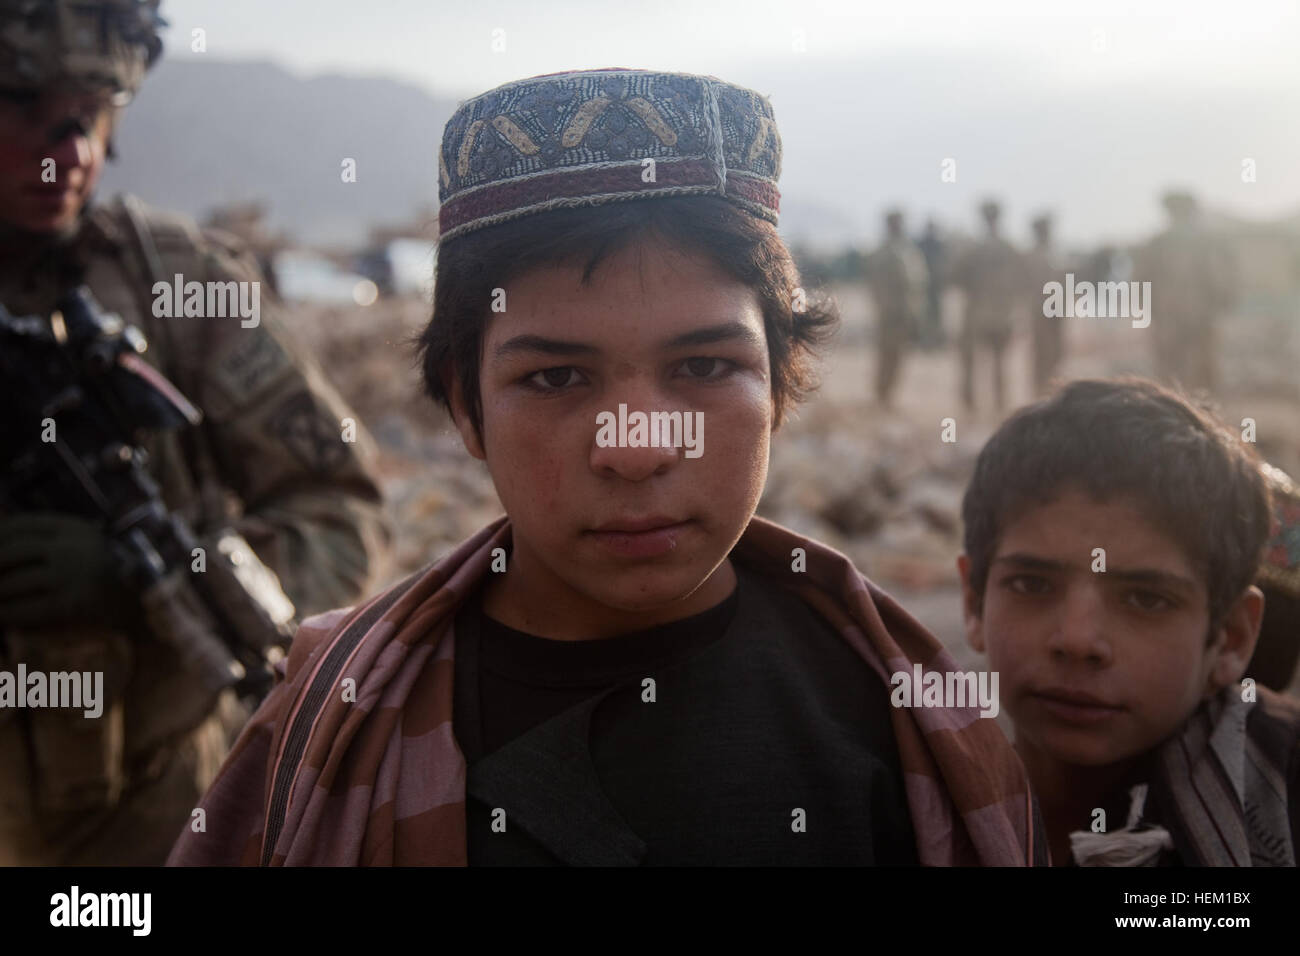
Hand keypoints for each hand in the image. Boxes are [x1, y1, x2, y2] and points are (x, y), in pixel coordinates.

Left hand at [0, 512, 130, 628]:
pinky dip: (6, 614)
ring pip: (13, 582)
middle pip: (14, 551)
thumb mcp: (75, 551)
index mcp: (76, 529)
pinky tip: (3, 616)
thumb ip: (43, 544)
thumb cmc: (92, 582)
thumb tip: (1, 543)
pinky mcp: (71, 604)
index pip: (22, 525)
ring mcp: (75, 575)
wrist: (132, 614)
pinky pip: (23, 609)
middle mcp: (76, 547)